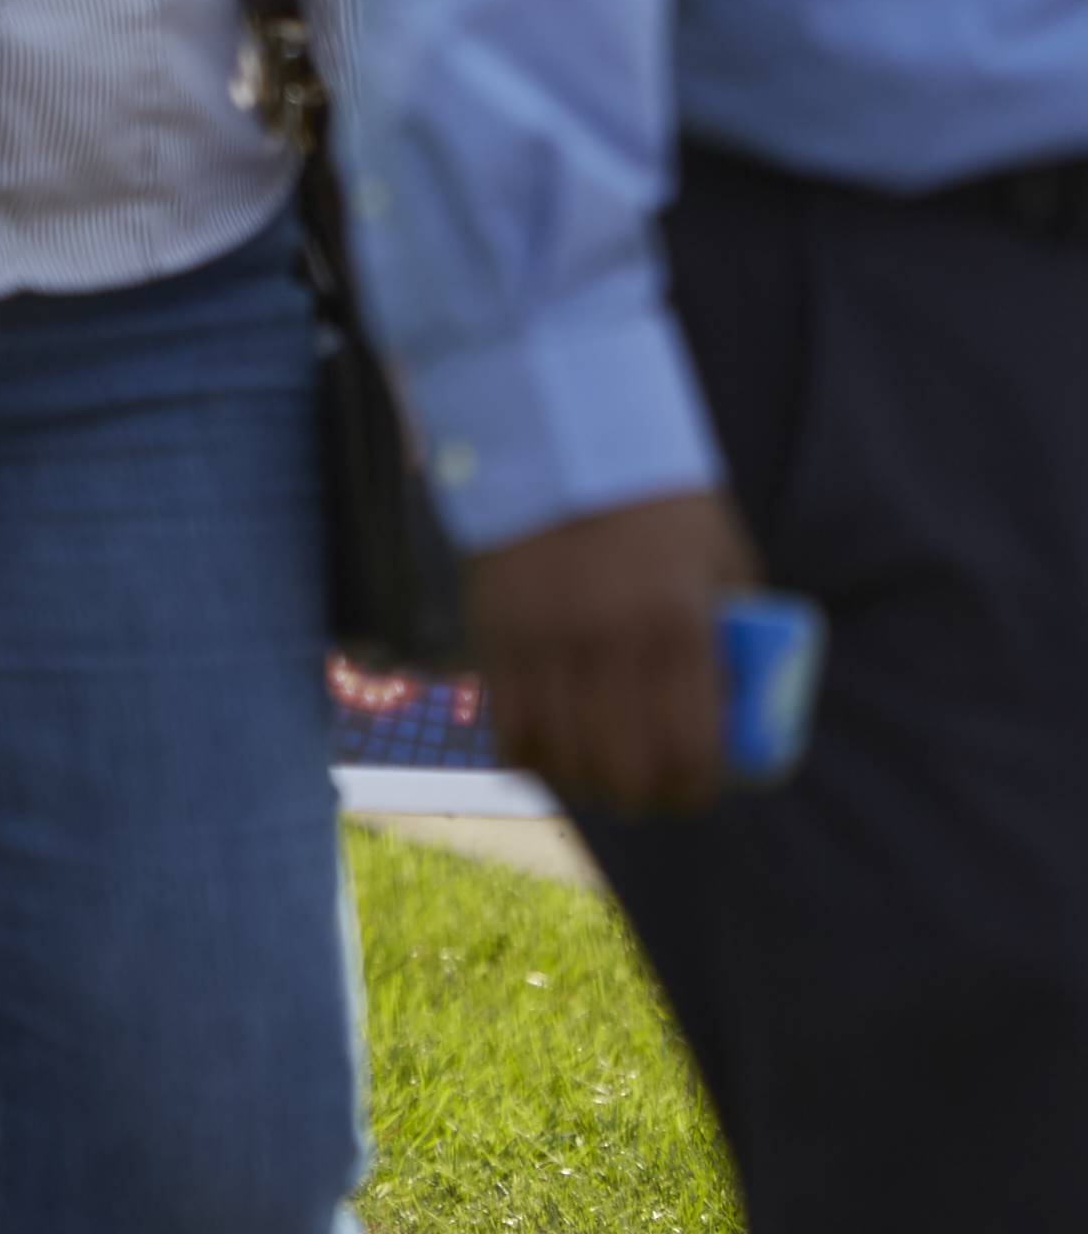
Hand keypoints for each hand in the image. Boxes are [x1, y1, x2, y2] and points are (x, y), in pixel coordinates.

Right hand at [468, 488, 758, 817]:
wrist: (563, 436)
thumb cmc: (661, 504)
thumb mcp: (722, 564)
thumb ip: (731, 633)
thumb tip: (741, 706)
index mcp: (677, 625)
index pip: (690, 751)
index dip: (694, 790)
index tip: (695, 791)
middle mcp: (608, 641)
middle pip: (622, 770)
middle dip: (640, 796)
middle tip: (645, 788)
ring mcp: (544, 640)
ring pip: (559, 758)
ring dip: (582, 781)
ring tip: (595, 772)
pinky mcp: (493, 633)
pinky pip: (505, 726)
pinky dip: (528, 753)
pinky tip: (547, 748)